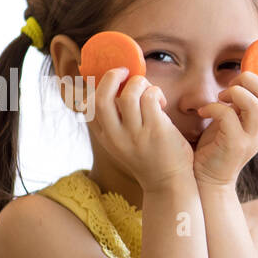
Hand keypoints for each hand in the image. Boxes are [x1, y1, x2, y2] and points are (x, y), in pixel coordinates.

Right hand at [85, 67, 191, 191]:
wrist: (169, 185)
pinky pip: (150, 98)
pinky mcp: (156, 130)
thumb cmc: (150, 160)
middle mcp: (116, 136)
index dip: (94, 88)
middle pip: (101, 98)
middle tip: (124, 72)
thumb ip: (116, 124)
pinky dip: (155, 92)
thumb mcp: (124, 145)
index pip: (87, 107)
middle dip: (111, 76)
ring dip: (139, 83)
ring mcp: (135, 134)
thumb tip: (114, 91)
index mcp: (106, 138)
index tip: (109, 81)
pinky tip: (161, 102)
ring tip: (149, 91)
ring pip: (128, 94)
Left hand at [193, 71, 257, 186]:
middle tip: (229, 89)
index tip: (248, 88)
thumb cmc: (218, 145)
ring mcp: (251, 138)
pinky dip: (213, 107)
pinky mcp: (235, 145)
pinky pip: (228, 115)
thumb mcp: (238, 122)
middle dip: (248, 80)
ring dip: (234, 92)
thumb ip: (243, 105)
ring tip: (220, 98)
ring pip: (255, 104)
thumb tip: (241, 81)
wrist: (209, 178)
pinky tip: (204, 112)